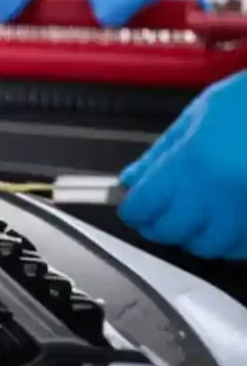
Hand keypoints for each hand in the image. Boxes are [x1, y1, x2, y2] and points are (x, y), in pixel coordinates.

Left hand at [119, 71, 246, 258]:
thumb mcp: (196, 117)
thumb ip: (160, 154)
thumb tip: (133, 181)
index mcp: (194, 163)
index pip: (144, 205)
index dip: (132, 209)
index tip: (131, 205)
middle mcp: (220, 193)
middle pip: (171, 232)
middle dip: (157, 224)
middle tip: (155, 213)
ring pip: (208, 246)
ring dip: (193, 236)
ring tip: (192, 218)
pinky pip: (241, 247)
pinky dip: (229, 241)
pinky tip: (225, 223)